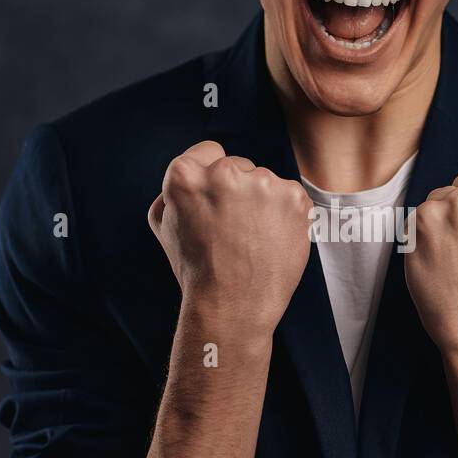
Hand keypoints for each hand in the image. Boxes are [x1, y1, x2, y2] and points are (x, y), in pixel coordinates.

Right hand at [148, 141, 312, 335]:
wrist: (233, 306)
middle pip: (237, 166)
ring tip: (253, 239)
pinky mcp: (294, 197)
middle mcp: (224, 172)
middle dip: (237, 190)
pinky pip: (288, 195)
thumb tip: (192, 172)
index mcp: (186, 175)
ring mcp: (263, 183)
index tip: (215, 200)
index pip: (207, 151)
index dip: (210, 177)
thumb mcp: (164, 226)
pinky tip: (271, 239)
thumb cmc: (196, 269)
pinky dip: (284, 214)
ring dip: (261, 202)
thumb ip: (174, 190)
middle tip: (233, 229)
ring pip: (264, 181)